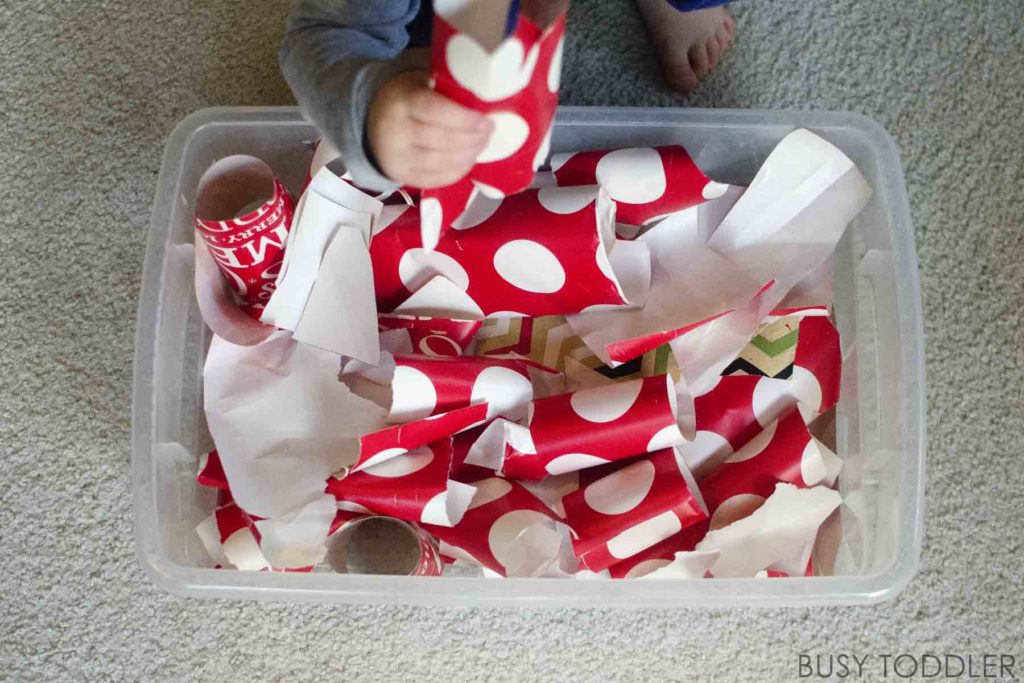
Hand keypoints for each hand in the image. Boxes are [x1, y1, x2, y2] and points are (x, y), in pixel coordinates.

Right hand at [367, 71, 492, 188]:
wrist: (373, 122)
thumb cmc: (406, 99)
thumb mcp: (419, 85)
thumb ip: (445, 92)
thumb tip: (485, 103)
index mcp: (401, 103)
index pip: (435, 111)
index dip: (464, 118)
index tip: (485, 119)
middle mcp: (395, 133)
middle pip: (441, 140)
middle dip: (472, 138)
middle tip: (489, 131)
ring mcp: (396, 158)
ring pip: (440, 163)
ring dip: (468, 155)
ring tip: (482, 144)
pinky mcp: (401, 176)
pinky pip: (435, 179)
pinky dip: (457, 171)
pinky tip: (469, 159)